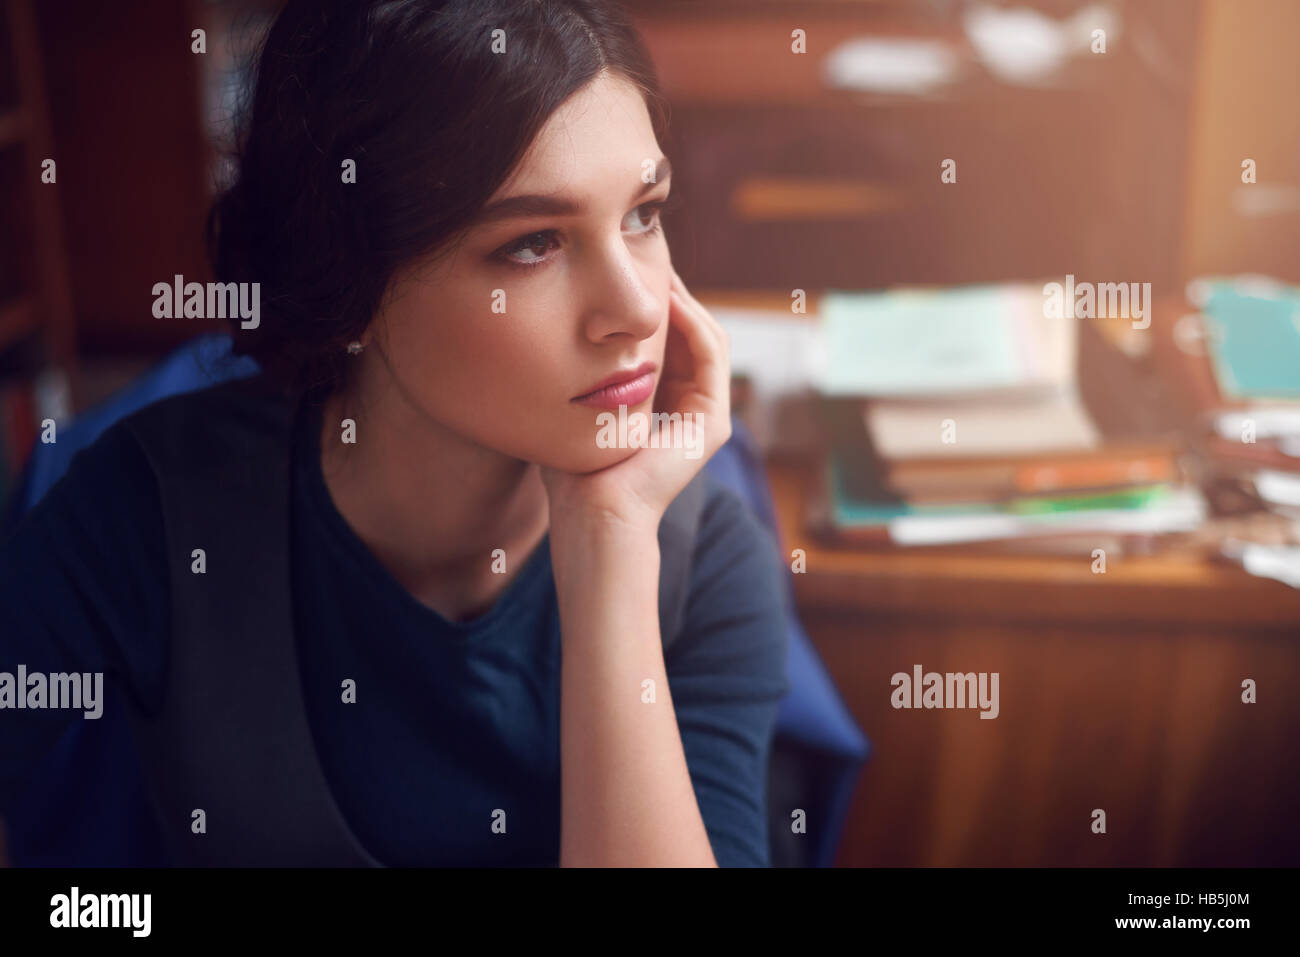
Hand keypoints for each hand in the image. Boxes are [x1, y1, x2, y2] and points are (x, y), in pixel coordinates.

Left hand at [540, 266, 731, 537]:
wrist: (590, 516)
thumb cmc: (571, 474)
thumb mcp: (572, 408)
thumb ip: (572, 376)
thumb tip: (544, 336)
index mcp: (663, 408)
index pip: (667, 343)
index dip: (651, 306)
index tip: (627, 273)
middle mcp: (689, 410)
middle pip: (690, 335)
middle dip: (672, 295)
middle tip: (648, 259)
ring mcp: (706, 417)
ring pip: (707, 338)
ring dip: (686, 301)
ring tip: (660, 271)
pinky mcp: (712, 424)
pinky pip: (712, 356)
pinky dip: (694, 322)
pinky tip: (669, 300)